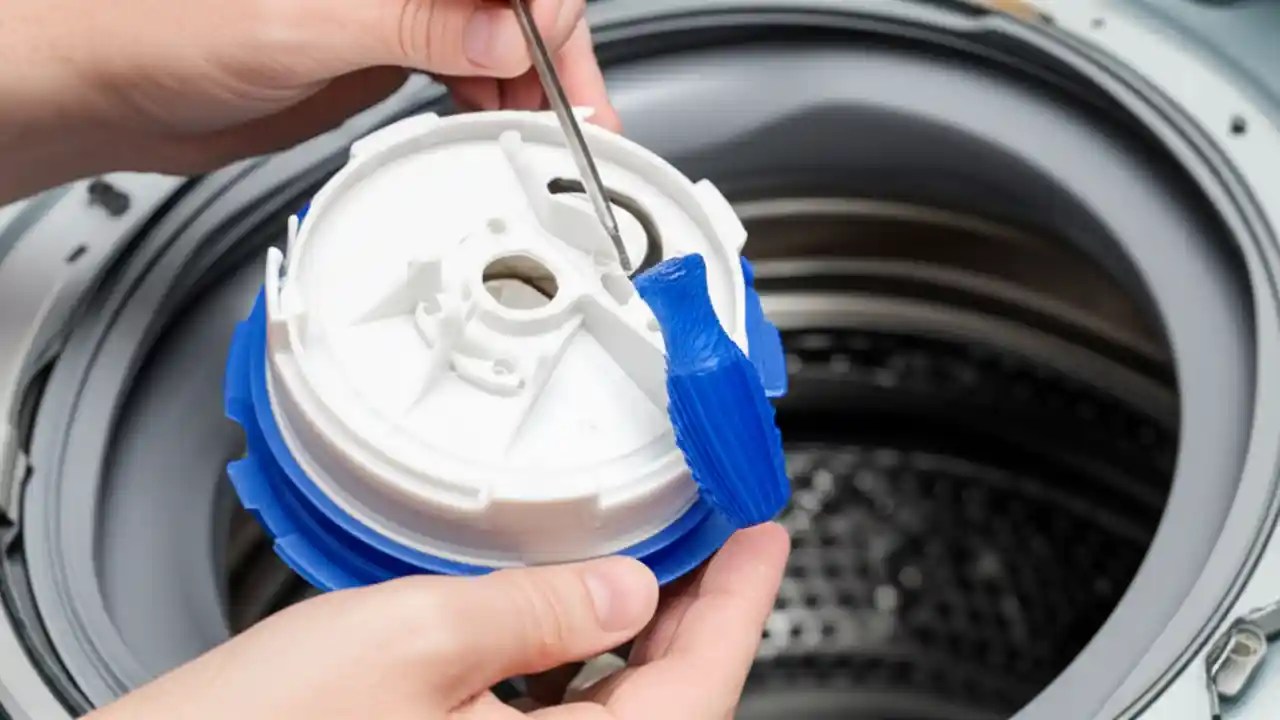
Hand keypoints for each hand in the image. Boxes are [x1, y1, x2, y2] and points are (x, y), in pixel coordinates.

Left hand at [0, 0, 617, 202]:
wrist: (120, 88)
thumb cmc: (167, 29)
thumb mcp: (305, 29)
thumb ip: (414, 24)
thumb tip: (503, 32)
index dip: (541, 13)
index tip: (553, 59)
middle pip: (511, 3)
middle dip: (555, 57)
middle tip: (580, 118)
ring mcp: (396, 9)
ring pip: (496, 37)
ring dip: (532, 87)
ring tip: (550, 133)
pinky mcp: (386, 48)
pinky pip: (465, 68)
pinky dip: (491, 100)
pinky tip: (500, 125)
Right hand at [86, 524, 789, 719]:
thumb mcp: (414, 641)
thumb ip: (538, 608)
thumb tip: (621, 586)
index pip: (700, 688)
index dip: (742, 602)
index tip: (764, 536)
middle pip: (666, 701)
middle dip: (696, 609)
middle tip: (714, 533)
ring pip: (613, 713)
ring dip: (638, 632)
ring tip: (649, 556)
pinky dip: (573, 663)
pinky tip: (561, 616)